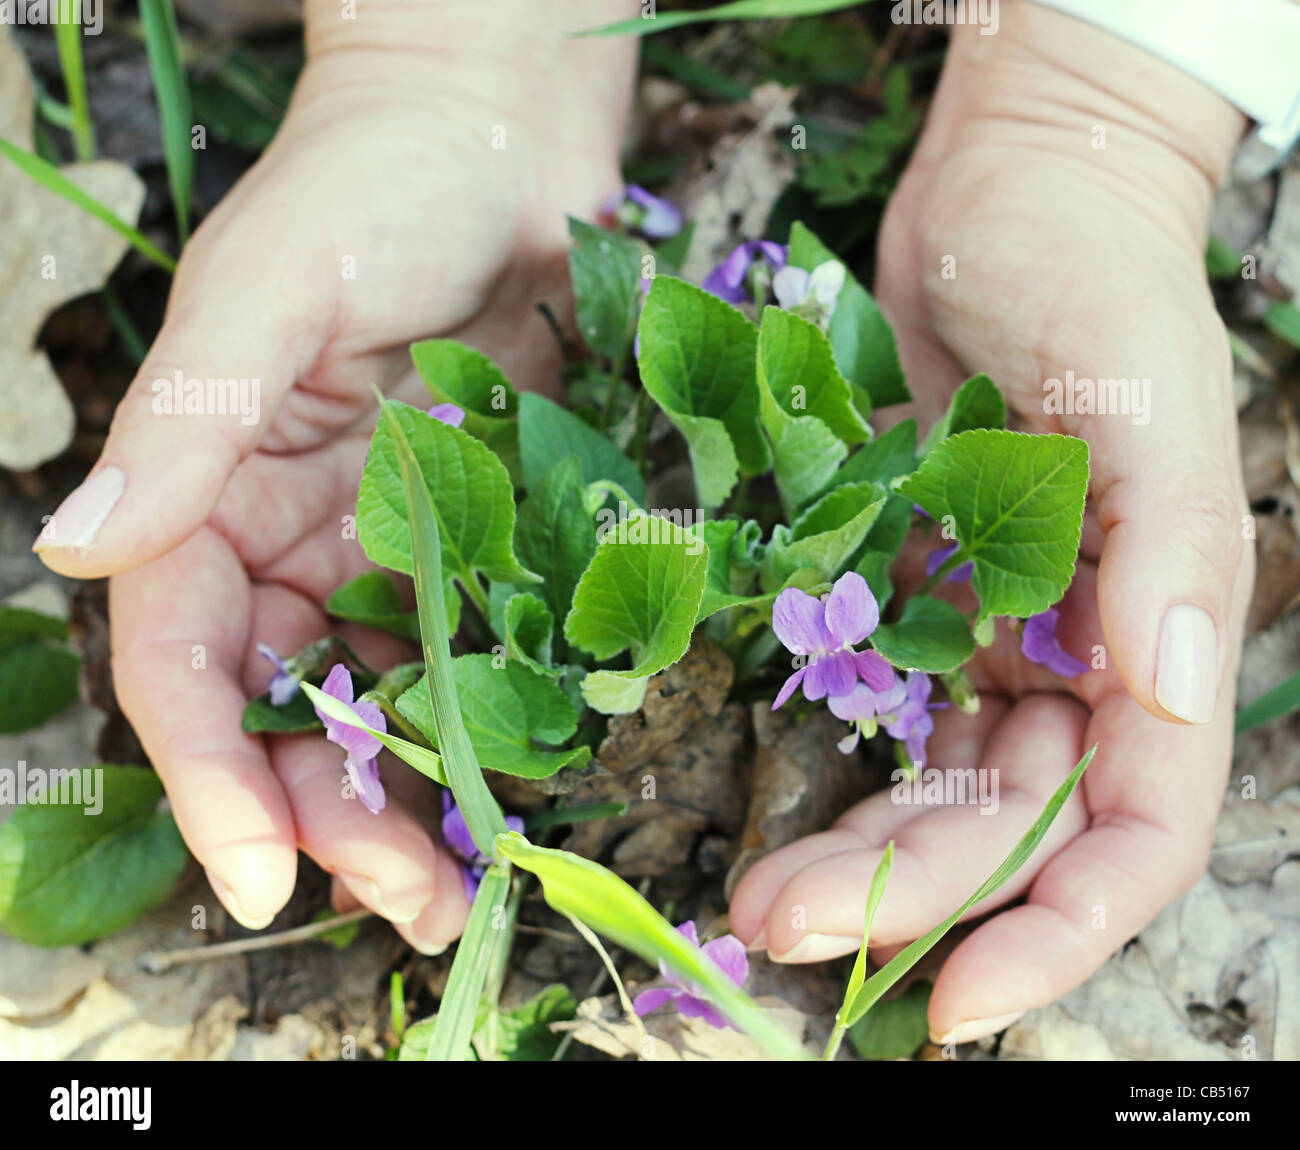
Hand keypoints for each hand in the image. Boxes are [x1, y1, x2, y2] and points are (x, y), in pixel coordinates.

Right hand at [35, 0, 635, 945]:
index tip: (258, 874)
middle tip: (405, 906)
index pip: (186, 661)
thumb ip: (181, 423)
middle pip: (285, 708)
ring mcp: (384, 543)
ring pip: (376, 701)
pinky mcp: (473, 533)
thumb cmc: (367, 184)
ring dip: (409, 798)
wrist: (498, 141)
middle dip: (327, 817)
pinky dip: (482, 722)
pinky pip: (466, 647)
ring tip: (458, 884)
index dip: (209, 772)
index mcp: (208, 492)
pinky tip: (517, 785)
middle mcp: (286, 535)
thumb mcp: (262, 290)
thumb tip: (77, 545)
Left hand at [730, 1, 1254, 1043]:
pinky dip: (842, 774)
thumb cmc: (1091, 278)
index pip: (1132, 830)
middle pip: (1008, 827)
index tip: (955, 999)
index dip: (1058, 928)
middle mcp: (1084, 656)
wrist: (1003, 197)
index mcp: (1157, 636)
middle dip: (908, 898)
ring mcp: (1000, 631)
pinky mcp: (926, 594)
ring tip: (758, 899)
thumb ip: (1169, 553)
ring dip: (860, 857)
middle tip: (779, 930)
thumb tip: (1165, 695)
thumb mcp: (1145, 401)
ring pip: (939, 791)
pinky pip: (888, 717)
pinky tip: (783, 811)